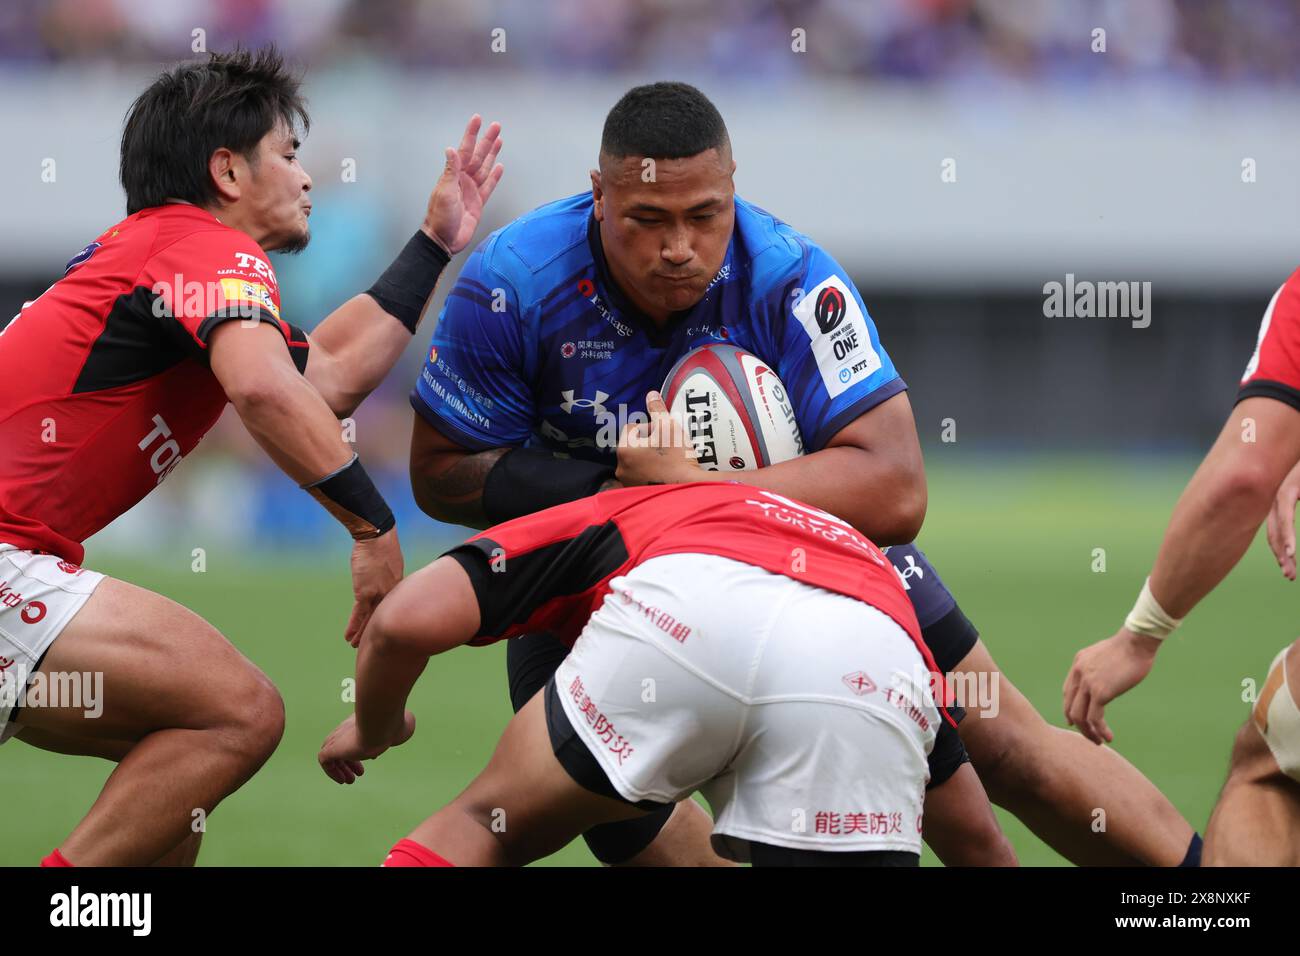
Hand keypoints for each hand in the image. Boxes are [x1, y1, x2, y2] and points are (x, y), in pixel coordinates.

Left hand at [318, 711, 415, 783]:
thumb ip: (402, 726)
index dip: (362, 748)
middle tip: (360, 773)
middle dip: (350, 761)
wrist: (378, 725)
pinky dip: (333, 772)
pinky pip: (325, 762)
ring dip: (342, 769)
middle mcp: (346, 728)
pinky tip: (343, 780)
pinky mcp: (330, 750)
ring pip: (332, 755)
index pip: (354, 735)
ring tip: (350, 781)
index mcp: (360, 722)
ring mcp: (337, 739)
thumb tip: (406, 729)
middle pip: (341, 746)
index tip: (373, 758)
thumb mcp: (400, 727)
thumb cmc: (392, 725)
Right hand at [345, 529, 402, 646]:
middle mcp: (391, 592)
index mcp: (398, 585)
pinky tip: (349, 637)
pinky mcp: (365, 592)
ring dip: (363, 634)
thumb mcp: (391, 560)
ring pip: (371, 619)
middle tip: (375, 643)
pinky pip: (359, 615)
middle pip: (384, 617)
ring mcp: (378, 594)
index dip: (388, 619)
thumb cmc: (383, 542)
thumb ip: (389, 572)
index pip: (393, 607)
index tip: (387, 628)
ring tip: (358, 646)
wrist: (376, 535)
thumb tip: (385, 572)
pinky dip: (354, 627)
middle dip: (378, 631)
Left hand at [421, 114, 503, 254]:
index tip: (477, 120)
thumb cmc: (440, 216)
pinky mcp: (478, 203)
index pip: (464, 150)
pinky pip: (488, 186)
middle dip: (487, 141)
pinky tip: (498, 166)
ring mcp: (471, 190)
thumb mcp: (445, 191)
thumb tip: (451, 149)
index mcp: (454, 175)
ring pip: (484, 168)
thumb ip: (451, 171)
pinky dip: (494, 176)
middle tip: (496, 126)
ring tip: (499, 140)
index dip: (471, 134)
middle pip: (478, 156)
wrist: (444, 239)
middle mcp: (463, 180)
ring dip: (492, 154)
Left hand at [615, 390, 703, 486]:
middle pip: (633, 445)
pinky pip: (642, 476)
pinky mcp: (638, 493)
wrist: (687, 488)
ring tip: (667, 458)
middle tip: (666, 444)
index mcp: (625, 449)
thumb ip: (657, 409)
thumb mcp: (669, 427)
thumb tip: (651, 394)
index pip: (632, 428)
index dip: (649, 426)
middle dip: (648, 442)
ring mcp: (628, 482)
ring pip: (637, 461)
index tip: (663, 431)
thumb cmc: (676, 458)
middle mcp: (621, 467)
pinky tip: (665, 471)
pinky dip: (650, 472)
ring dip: (648, 457)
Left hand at [1062, 628, 1160, 744]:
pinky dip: (1099, 730)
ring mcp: (1087, 683)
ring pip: (1079, 716)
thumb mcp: (1106, 655)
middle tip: (1090, 736)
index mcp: (1078, 663)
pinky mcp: (1100, 692)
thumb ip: (1099, 667)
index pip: (1068, 692)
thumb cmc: (1129, 648)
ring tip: (1099, 741)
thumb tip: (1104, 678)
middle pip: (1069, 706)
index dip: (1071, 708)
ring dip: (1088, 732)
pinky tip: (1108, 737)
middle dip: (1078, 724)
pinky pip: (1094, 717)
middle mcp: (1078, 673)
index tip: (1078, 721)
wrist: (1137, 642)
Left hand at [1266, 459, 1299, 579]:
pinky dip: (1286, 531)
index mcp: (1282, 500)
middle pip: (1273, 531)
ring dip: (1283, 547)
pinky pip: (1285, 510)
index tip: (1288, 570)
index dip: (1281, 551)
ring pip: (1278, 524)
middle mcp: (1278, 497)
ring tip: (1289, 566)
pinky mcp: (1291, 484)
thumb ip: (1296, 504)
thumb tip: (1291, 541)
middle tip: (1290, 576)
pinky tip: (1290, 548)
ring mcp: (1284, 490)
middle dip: (1281, 555)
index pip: (1276, 530)